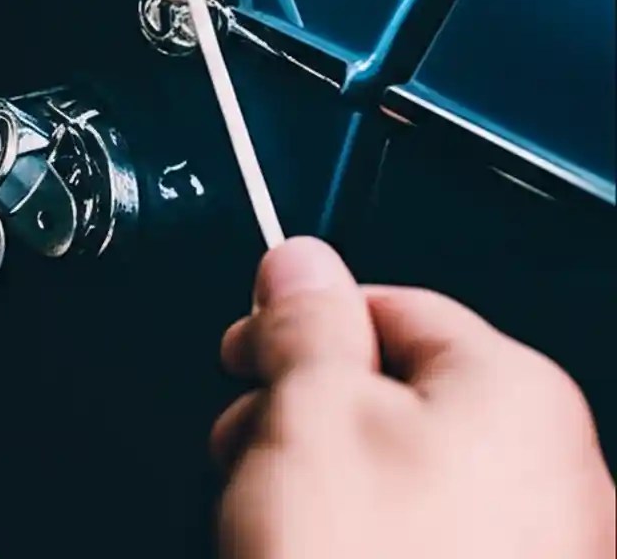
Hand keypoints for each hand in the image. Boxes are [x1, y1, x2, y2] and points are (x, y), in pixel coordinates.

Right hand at [212, 238, 614, 558]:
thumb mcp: (309, 418)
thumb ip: (305, 323)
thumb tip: (300, 261)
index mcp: (511, 391)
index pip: (389, 304)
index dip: (298, 322)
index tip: (244, 349)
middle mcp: (548, 463)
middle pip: (394, 390)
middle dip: (302, 410)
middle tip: (249, 447)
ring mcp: (534, 542)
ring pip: (400, 469)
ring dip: (320, 478)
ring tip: (273, 522)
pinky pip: (421, 534)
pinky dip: (359, 536)